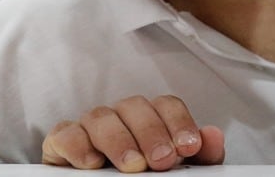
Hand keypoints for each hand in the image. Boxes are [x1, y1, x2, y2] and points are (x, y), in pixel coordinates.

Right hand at [41, 95, 224, 171]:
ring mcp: (90, 127)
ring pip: (101, 116)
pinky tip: (92, 163)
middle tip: (161, 160)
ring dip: (119, 140)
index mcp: (150, 117)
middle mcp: (121, 116)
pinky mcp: (62, 142)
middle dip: (151, 132)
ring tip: (132, 166)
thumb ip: (200, 156)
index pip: (166, 105)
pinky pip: (65, 133)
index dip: (179, 122)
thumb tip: (213, 136)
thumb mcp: (178, 171)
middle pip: (135, 106)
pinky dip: (78, 145)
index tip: (188, 148)